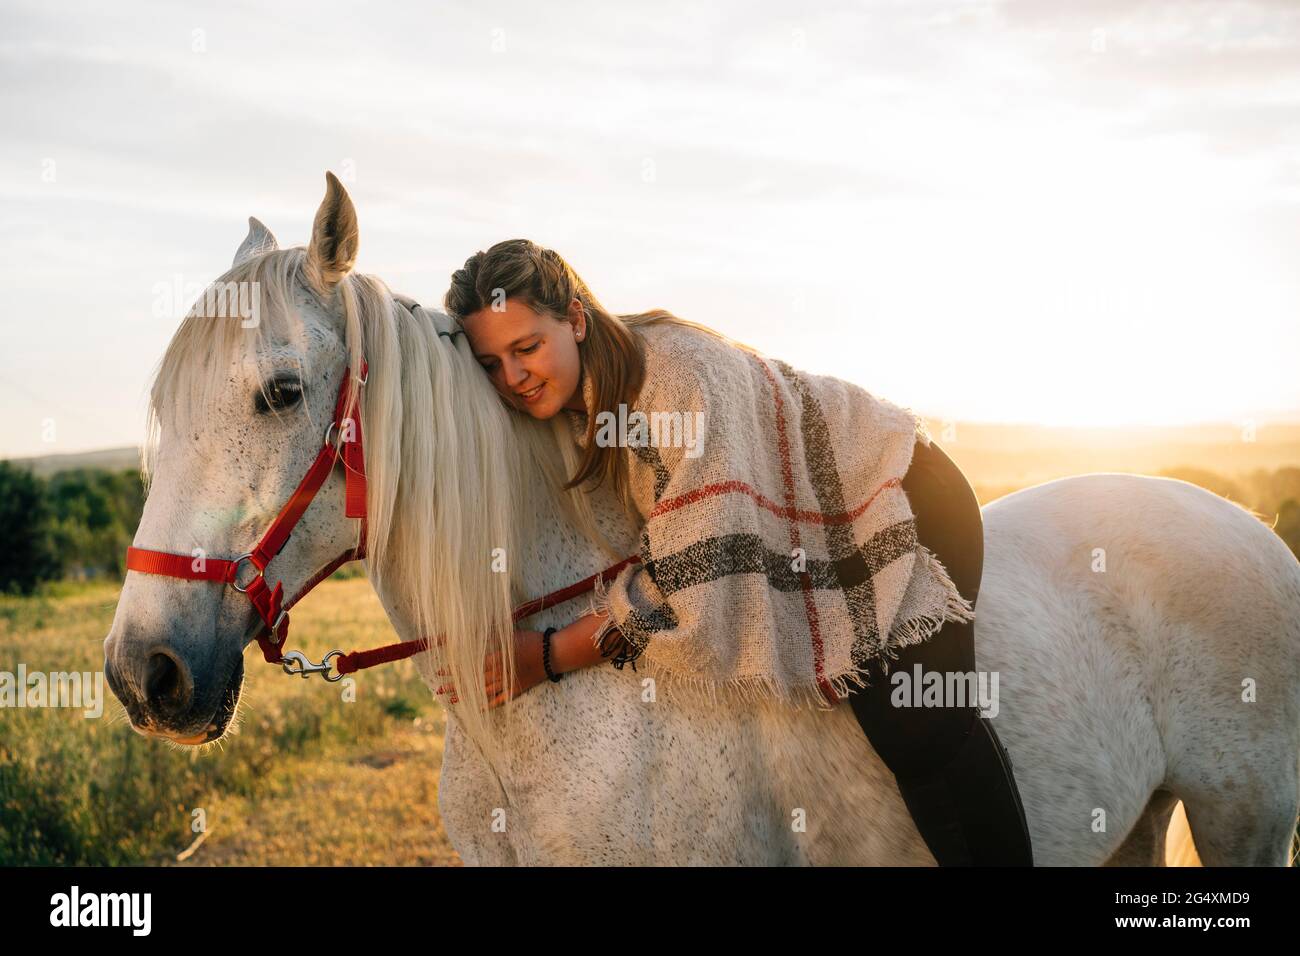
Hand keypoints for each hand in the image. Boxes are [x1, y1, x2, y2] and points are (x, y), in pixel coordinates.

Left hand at [434, 629, 549, 709]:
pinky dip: (487, 704)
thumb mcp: (510, 632)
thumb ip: (492, 632)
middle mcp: (498, 673)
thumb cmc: (531, 640)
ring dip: (466, 697)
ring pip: (482, 692)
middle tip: (439, 691)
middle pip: (472, 681)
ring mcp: (507, 683)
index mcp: (496, 658)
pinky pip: (499, 700)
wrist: (552, 655)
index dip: (454, 670)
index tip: (439, 672)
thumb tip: (475, 628)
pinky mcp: (516, 690)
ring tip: (451, 700)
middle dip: (454, 686)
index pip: (470, 666)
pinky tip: (477, 708)